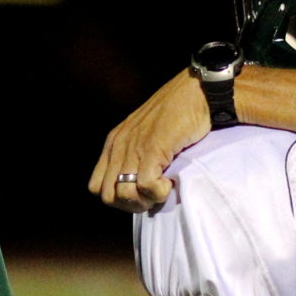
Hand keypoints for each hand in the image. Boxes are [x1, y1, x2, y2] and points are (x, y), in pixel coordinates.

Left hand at [88, 70, 205, 211]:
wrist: (197, 91)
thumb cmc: (179, 114)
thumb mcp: (148, 135)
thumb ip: (137, 156)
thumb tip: (139, 187)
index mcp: (114, 142)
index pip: (97, 187)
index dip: (119, 197)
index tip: (141, 193)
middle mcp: (119, 145)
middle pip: (107, 196)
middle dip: (131, 205)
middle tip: (153, 196)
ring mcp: (134, 146)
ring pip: (124, 195)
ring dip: (145, 200)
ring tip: (163, 188)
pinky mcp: (152, 147)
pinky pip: (145, 185)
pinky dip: (159, 192)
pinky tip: (171, 181)